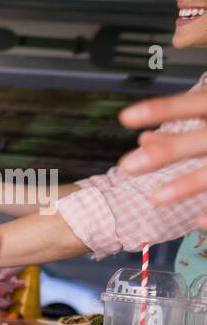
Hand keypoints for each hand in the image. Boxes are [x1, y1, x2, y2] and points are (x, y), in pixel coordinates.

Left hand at [119, 91, 206, 228]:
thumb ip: (186, 124)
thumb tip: (145, 140)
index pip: (198, 103)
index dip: (165, 108)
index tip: (125, 118)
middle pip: (206, 139)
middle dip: (169, 151)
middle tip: (128, 166)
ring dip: (189, 183)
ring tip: (154, 198)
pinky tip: (198, 221)